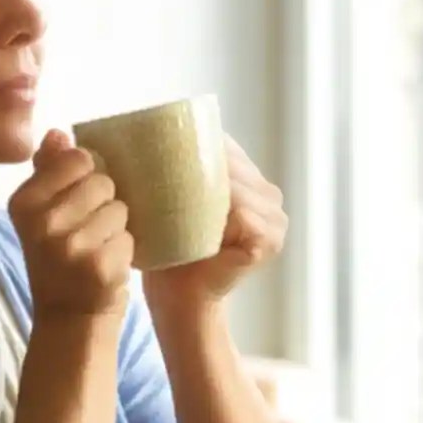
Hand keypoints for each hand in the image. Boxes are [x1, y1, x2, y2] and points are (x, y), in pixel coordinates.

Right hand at [8, 129, 134, 319]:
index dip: (87, 176)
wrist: (69, 317)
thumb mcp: (42, 214)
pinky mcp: (100, 267)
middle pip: (103, 182)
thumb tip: (57, 133)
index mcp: (23, 202)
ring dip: (116, 228)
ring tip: (97, 248)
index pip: (78, 159)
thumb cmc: (60, 258)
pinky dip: (124, 251)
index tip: (76, 202)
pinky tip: (106, 266)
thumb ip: (49, 170)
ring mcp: (71, 246)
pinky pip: (130, 236)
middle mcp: (42, 223)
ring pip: (120, 209)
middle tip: (87, 231)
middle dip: (104, 203)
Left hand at [145, 135, 287, 312]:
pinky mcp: (269, 240)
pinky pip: (240, 213)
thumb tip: (147, 127)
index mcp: (251, 180)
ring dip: (203, 194)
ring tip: (175, 205)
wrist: (177, 295)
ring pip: (234, 186)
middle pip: (230, 164)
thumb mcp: (176, 200)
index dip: (195, 146)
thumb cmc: (171, 247)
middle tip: (160, 176)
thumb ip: (181, 170)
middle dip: (196, 167)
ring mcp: (275, 219)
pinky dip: (217, 218)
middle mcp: (269, 196)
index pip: (225, 147)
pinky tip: (198, 229)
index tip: (161, 146)